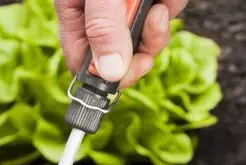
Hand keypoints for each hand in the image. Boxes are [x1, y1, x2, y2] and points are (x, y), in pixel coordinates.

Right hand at [56, 0, 186, 86]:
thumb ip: (104, 28)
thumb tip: (110, 73)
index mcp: (76, 12)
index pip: (83, 62)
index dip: (104, 77)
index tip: (125, 74)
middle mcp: (100, 15)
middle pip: (122, 59)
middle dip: (142, 51)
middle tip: (151, 31)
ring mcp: (127, 11)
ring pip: (148, 40)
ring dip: (159, 28)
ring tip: (159, 5)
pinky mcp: (149, 4)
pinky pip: (165, 18)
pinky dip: (170, 8)